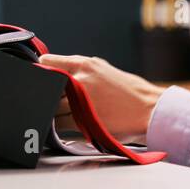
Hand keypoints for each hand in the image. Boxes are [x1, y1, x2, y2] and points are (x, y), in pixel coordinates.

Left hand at [39, 54, 164, 140]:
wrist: (149, 110)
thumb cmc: (130, 91)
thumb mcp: (104, 70)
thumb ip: (81, 70)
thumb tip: (57, 71)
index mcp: (85, 65)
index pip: (48, 63)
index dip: (41, 71)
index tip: (40, 78)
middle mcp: (80, 81)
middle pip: (47, 88)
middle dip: (47, 94)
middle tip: (53, 99)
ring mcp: (80, 101)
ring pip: (51, 108)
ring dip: (52, 112)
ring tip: (63, 113)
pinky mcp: (83, 121)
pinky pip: (60, 124)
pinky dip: (59, 126)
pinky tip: (68, 123)